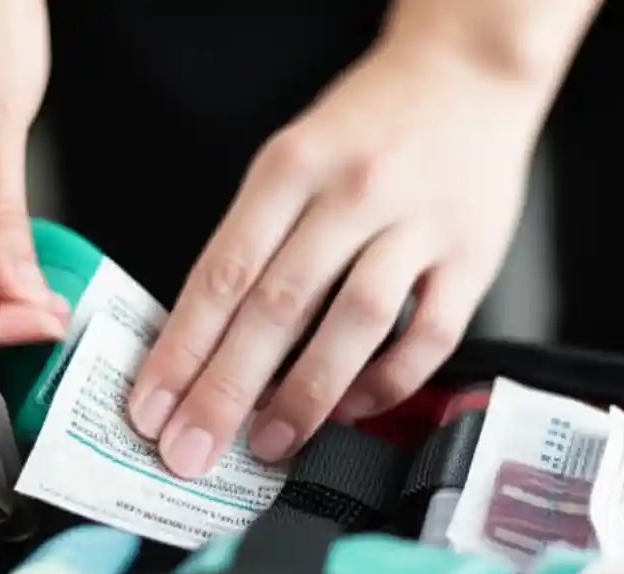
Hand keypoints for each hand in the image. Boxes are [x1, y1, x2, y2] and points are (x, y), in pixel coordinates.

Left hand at [129, 25, 567, 477]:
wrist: (466, 72)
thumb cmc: (364, 128)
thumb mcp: (290, 160)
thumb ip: (255, 240)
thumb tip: (206, 344)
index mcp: (289, 167)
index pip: (221, 273)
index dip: (182, 349)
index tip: (150, 409)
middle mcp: (352, 193)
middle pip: (277, 306)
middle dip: (225, 390)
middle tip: (190, 451)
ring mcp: (418, 224)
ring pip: (355, 322)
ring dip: (306, 394)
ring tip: (267, 445)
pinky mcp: (473, 255)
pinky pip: (429, 335)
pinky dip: (388, 381)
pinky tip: (352, 409)